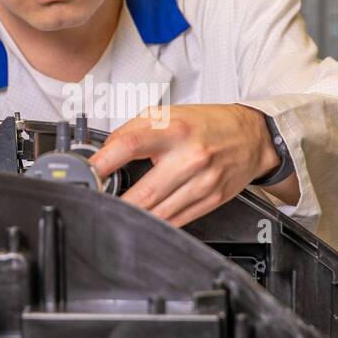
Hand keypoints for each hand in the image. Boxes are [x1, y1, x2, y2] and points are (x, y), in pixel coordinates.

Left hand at [90, 104, 282, 227]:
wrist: (251, 136)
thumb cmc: (208, 124)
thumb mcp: (169, 114)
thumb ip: (133, 129)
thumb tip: (103, 152)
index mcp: (175, 129)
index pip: (129, 145)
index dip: (101, 163)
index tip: (85, 176)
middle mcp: (190, 157)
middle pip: (143, 192)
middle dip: (114, 203)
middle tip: (95, 204)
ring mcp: (202, 182)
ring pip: (157, 213)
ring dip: (133, 217)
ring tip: (115, 214)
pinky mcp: (211, 200)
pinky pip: (175, 221)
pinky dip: (155, 223)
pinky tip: (143, 220)